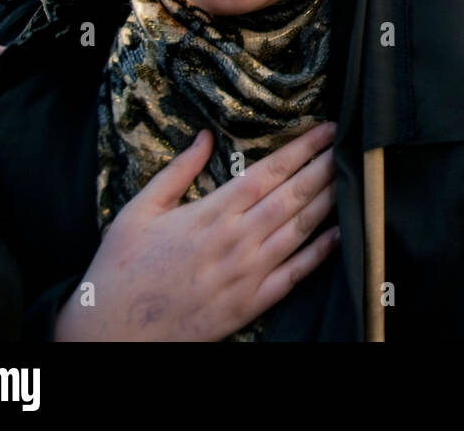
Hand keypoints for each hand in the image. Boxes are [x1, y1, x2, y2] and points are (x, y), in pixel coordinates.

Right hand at [54, 122, 339, 341]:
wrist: (113, 333)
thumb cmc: (122, 270)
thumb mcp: (139, 211)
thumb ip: (177, 172)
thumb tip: (205, 136)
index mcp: (211, 213)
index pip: (269, 172)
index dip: (302, 148)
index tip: (326, 130)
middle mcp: (236, 240)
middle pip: (293, 195)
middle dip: (325, 167)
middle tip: (349, 145)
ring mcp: (248, 273)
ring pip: (301, 229)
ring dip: (329, 201)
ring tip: (350, 178)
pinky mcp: (252, 303)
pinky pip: (296, 274)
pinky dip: (322, 253)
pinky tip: (341, 233)